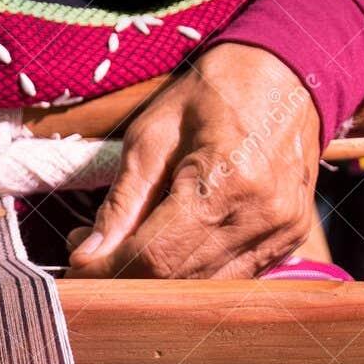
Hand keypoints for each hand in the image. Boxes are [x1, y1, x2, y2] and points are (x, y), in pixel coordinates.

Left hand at [65, 43, 320, 279]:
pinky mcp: (288, 241)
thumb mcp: (150, 135)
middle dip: (123, 279)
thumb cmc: (212, 94)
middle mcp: (262, 216)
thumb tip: (88, 254)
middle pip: (177, 280)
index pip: (154, 257)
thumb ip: (121, 202)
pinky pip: (227, 279)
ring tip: (122, 250)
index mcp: (228, 181)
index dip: (107, 274)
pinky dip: (188, 275)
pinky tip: (164, 249)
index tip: (75, 270)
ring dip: (154, 283)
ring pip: (201, 289)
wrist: (287, 75)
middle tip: (89, 256)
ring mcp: (283, 233)